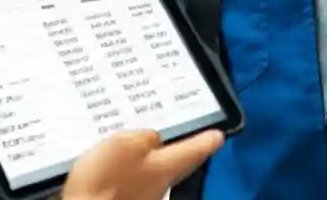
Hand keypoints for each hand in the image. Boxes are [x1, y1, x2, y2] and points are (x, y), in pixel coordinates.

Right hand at [62, 129, 224, 199]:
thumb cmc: (107, 179)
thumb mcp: (126, 144)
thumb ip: (145, 137)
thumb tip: (155, 138)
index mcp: (166, 166)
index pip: (195, 151)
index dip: (208, 140)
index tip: (219, 134)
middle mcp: (161, 182)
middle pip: (181, 163)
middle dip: (187, 149)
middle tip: (194, 135)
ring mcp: (145, 194)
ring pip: (160, 170)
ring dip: (160, 156)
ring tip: (155, 140)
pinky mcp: (127, 198)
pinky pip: (139, 177)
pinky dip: (138, 166)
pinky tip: (126, 160)